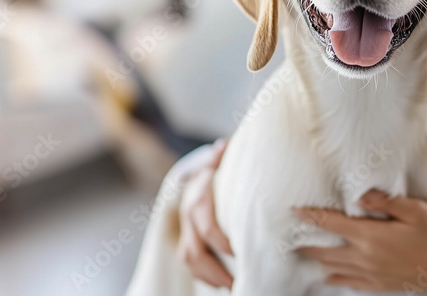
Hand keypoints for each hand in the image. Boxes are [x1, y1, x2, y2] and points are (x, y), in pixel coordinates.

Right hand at [176, 138, 234, 287]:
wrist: (198, 170)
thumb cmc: (219, 167)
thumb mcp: (220, 160)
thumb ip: (221, 157)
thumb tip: (223, 145)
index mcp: (198, 196)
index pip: (206, 226)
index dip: (222, 242)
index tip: (241, 253)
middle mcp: (188, 214)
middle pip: (194, 250)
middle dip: (216, 271)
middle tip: (238, 283)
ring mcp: (185, 227)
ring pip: (189, 259)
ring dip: (209, 277)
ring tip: (232, 287)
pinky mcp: (186, 237)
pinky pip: (189, 260)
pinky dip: (203, 274)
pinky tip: (221, 283)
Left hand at [293, 189, 426, 291]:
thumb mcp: (416, 210)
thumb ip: (384, 201)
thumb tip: (358, 195)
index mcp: (372, 237)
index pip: (331, 225)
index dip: (310, 216)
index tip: (294, 210)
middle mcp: (367, 259)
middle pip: (325, 251)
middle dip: (306, 243)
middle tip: (290, 236)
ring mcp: (374, 276)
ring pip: (334, 269)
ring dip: (317, 260)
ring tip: (304, 253)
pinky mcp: (383, 286)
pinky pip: (351, 283)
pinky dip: (335, 279)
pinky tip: (329, 277)